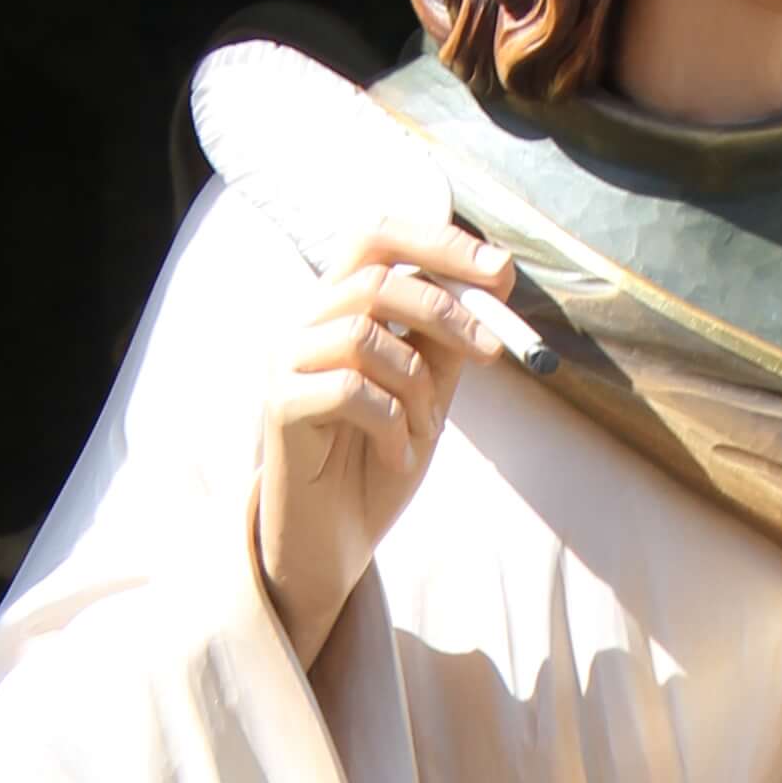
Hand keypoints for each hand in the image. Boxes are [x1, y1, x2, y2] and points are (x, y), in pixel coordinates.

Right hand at [253, 220, 525, 661]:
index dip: (439, 243)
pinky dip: (390, 424)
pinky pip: (349, 389)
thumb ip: (443, 344)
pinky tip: (395, 458)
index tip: (503, 272)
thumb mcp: (424, 396)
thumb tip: (490, 286)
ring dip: (415, 385)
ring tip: (424, 430)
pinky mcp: (278, 406)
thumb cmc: (375, 466)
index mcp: (337, 308)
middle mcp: (303, 323)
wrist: (331, 544)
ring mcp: (284, 362)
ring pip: (365, 334)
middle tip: (494, 352)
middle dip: (447, 310)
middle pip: (376, 278)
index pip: (377, 238)